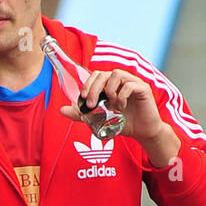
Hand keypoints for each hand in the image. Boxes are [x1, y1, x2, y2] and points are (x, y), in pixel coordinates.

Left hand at [61, 68, 179, 162]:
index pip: (96, 75)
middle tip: (92, 104)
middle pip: (104, 73)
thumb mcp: (98, 120)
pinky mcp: (143, 88)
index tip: (83, 98)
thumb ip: (82, 115)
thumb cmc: (122, 123)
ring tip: (110, 105)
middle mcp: (121, 80)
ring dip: (109, 90)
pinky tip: (121, 107)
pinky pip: (130, 85)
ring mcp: (133, 82)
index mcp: (110, 84)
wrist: (142, 132)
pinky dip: (122, 96)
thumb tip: (62, 110)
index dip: (88, 83)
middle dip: (94, 88)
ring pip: (117, 74)